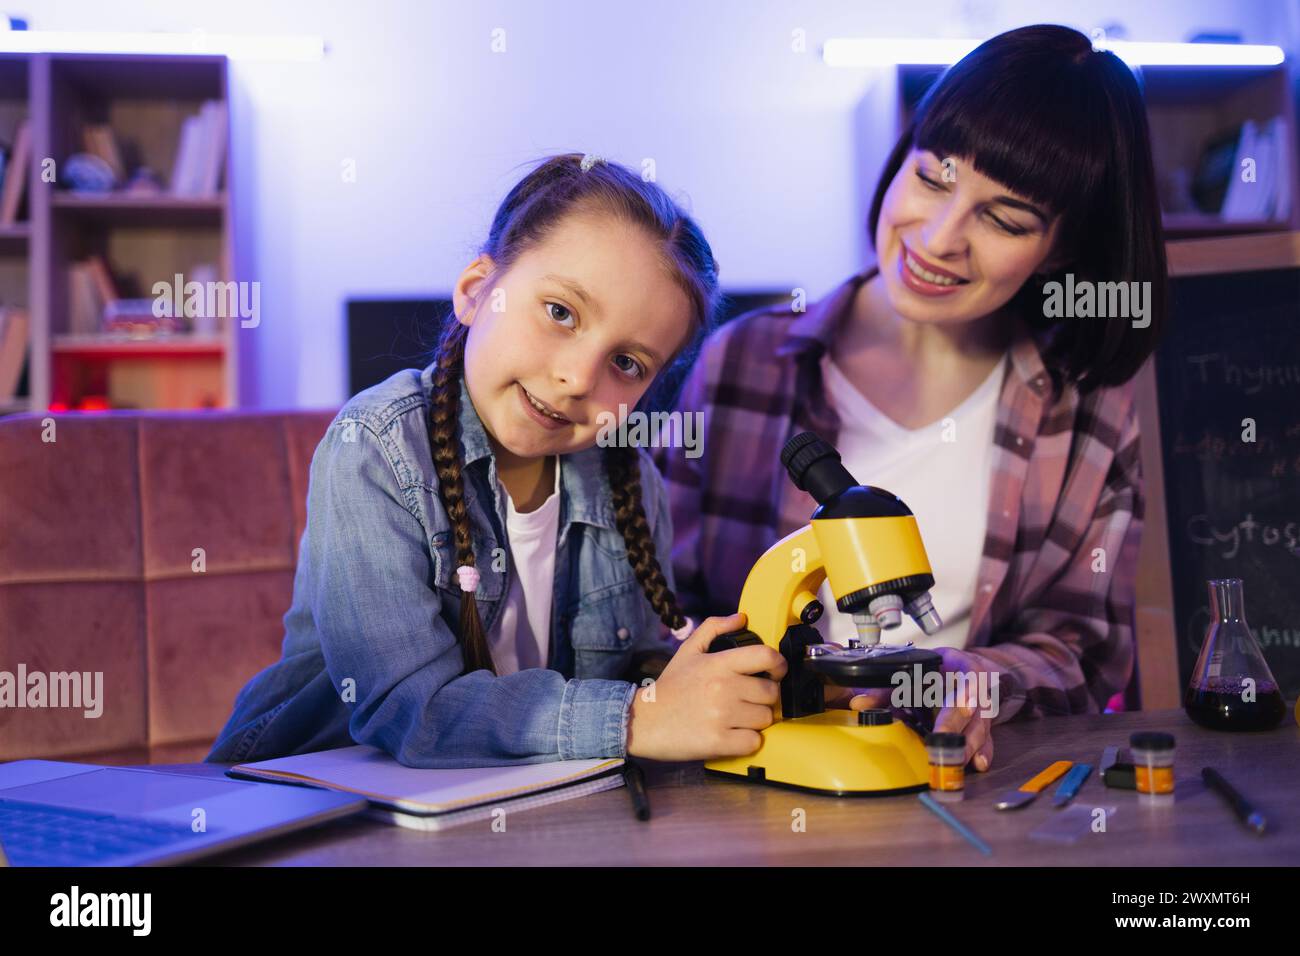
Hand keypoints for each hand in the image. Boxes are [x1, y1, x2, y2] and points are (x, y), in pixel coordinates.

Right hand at [625, 612, 787, 761]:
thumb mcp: (688, 651)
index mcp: (719, 663)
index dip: (779, 665)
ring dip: (756, 721)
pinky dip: (747, 741)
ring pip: (766, 719)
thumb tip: (741, 617)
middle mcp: (723, 687)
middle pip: (772, 693)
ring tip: (737, 718)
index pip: (767, 656)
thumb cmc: (670, 687)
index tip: (775, 673)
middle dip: (765, 699)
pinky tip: (733, 735)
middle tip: (748, 701)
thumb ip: (714, 628)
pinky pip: (754, 742)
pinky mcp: (719, 742)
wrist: (642, 721)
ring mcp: (722, 716)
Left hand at [824, 647, 995, 770]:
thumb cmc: (937, 672)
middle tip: (940, 742)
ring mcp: (983, 711)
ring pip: (979, 729)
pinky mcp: (982, 728)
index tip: (959, 710)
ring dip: (967, 747)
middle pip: (970, 711)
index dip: (963, 696)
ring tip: (956, 761)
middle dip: (954, 727)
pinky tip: (979, 764)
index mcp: (964, 669)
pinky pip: (986, 741)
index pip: (967, 681)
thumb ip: (887, 690)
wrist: (962, 671)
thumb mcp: (912, 673)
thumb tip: (859, 704)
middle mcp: (978, 691)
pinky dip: (983, 752)